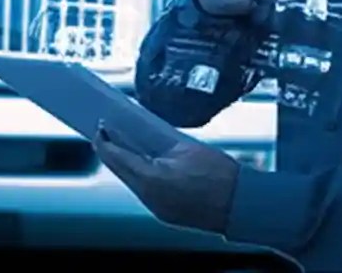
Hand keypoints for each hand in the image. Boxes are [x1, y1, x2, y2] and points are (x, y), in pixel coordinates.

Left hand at [93, 122, 239, 234]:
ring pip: (131, 182)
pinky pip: (145, 191)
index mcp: (152, 178)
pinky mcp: (165, 214)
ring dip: (127, 164)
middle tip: (107, 133)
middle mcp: (149, 197)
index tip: (99, 127)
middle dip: (112, 152)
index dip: (104, 140)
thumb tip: (141, 132)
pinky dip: (141, 176)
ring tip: (125, 145)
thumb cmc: (220, 175)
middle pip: (119, 171)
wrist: (242, 205)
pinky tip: (144, 164)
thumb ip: (159, 141)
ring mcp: (157, 208)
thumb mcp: (187, 148)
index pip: (116, 157)